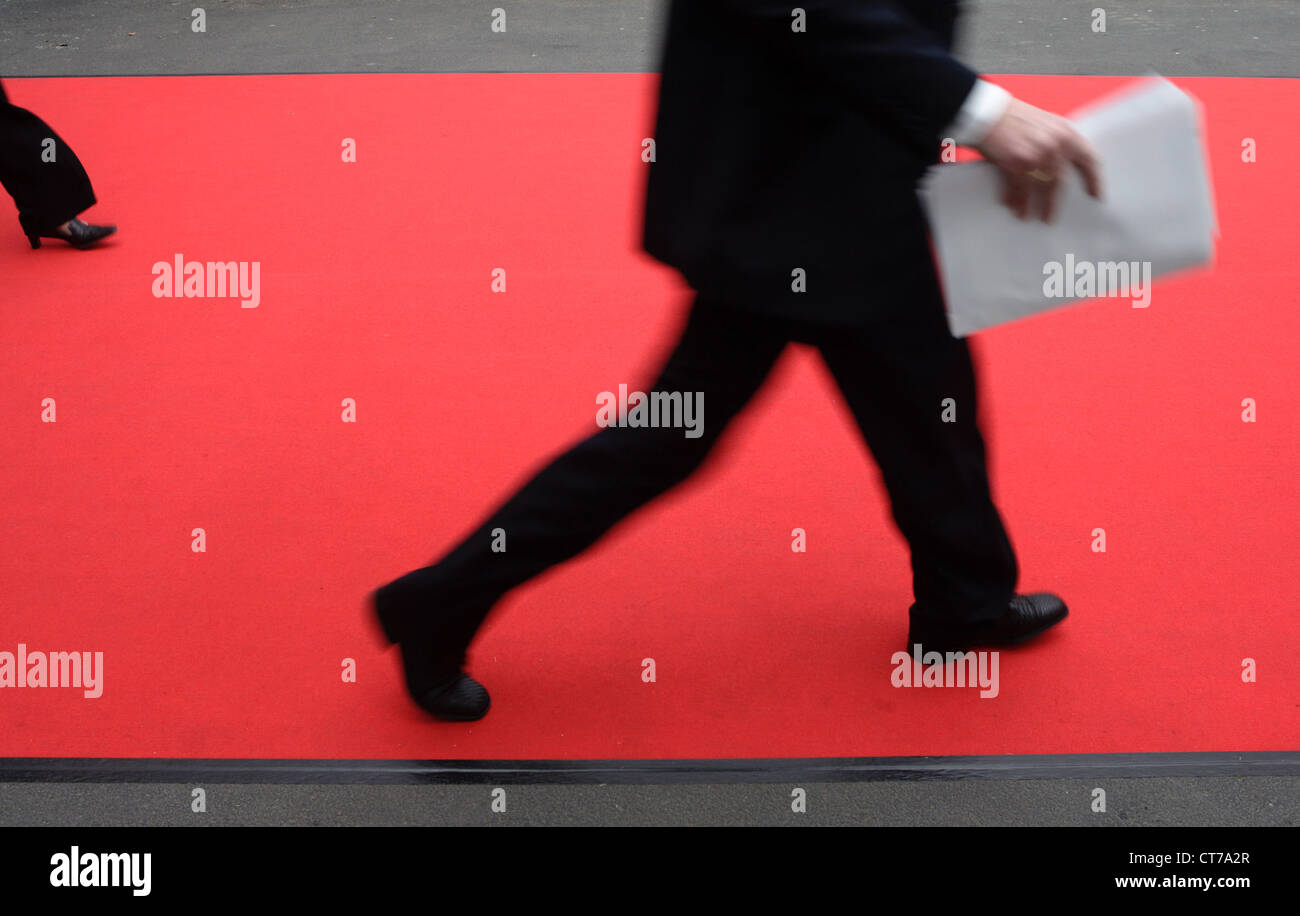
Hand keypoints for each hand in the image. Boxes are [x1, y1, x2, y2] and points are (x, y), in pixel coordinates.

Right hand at [975, 98, 1102, 221]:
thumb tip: (1061, 166)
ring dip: (1039, 206)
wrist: (988, 115)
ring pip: (1043, 189)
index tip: (1096, 195)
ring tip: (1033, 217)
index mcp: (1066, 133)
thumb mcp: (1046, 124)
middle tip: (1052, 217)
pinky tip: (1017, 209)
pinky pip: (1021, 189)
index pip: (1090, 159)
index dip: (1095, 180)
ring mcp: (1037, 155)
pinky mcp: (1018, 163)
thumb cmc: (1014, 118)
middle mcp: (1055, 144)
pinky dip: (1019, 201)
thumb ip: (1057, 142)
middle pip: (1062, 181)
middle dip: (1056, 202)